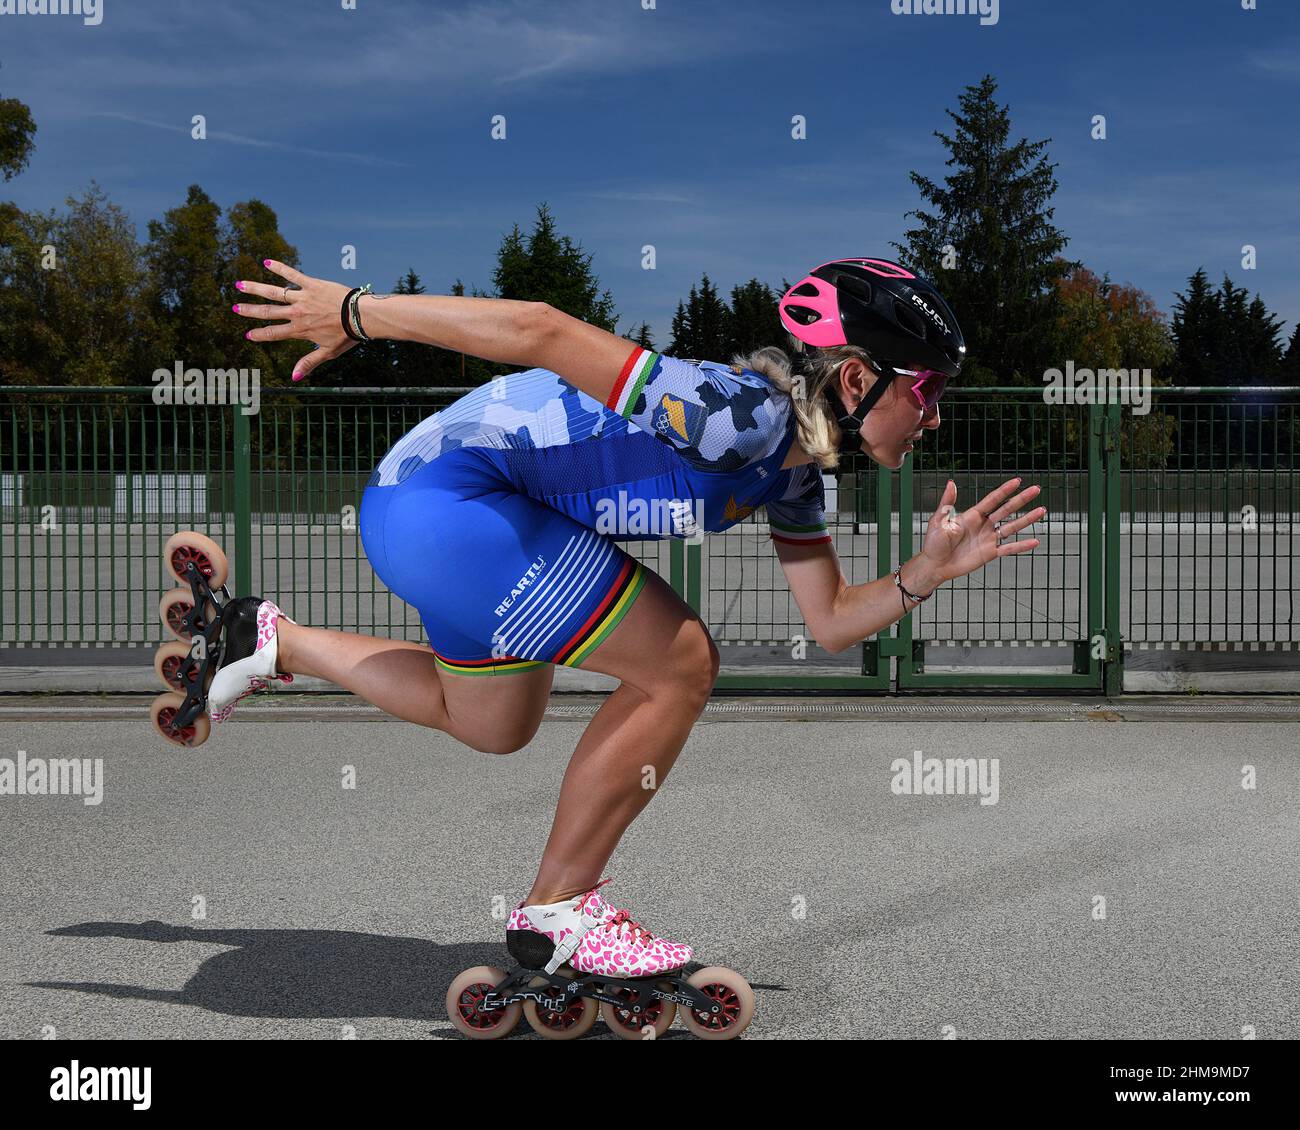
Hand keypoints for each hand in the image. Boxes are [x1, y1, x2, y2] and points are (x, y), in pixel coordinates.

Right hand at [233, 259, 356, 381]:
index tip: (248, 334)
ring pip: (274, 292)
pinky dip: (280, 268)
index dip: (260, 335)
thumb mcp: (327, 353)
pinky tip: (267, 262)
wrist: (359, 316)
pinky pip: (293, 275)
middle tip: (235, 308)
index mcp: (300, 330)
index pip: (274, 333)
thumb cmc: (346, 335)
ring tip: (240, 284)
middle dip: (250, 311)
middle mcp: (297, 313)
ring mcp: (303, 298)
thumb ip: (309, 362)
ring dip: (256, 288)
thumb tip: (293, 376)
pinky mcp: (311, 284)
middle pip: (268, 312)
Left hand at [919, 477, 1044, 583]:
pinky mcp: (990, 553)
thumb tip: (951, 483)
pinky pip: (1009, 549)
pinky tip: (1034, 542)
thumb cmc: (933, 543)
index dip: (1005, 490)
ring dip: (1027, 519)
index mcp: (972, 516)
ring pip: (1012, 527)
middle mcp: (983, 525)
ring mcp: (988, 539)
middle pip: (1006, 510)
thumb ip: (947, 503)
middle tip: (1036, 489)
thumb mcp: (938, 521)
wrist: (935, 565)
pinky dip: (1021, 546)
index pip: (992, 500)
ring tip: (1042, 511)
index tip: (1017, 481)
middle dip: (1021, 499)